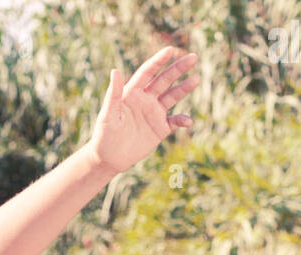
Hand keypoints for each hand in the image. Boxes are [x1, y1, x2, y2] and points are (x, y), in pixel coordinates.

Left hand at [87, 46, 198, 174]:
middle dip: (178, 69)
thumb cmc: (104, 135)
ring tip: (196, 79)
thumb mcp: (108, 114)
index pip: (148, 72)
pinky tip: (188, 121)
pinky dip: (182, 120)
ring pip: (172, 97)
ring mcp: (154, 113)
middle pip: (164, 80)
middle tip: (193, 58)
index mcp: (132, 92)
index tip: (170, 50)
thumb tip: (115, 70)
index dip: (159, 61)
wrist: (109, 158)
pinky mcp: (160, 129)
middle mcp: (145, 99)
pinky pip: (174, 121)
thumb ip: (113, 94)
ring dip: (184, 88)